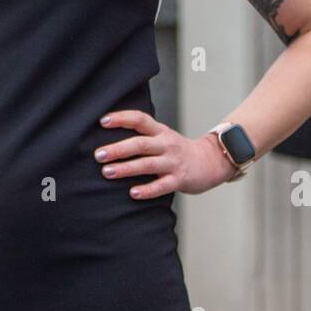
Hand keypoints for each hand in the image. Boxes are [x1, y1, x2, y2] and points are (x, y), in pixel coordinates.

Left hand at [94, 109, 241, 197]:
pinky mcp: (180, 179)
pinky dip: (147, 189)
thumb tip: (109, 140)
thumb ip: (142, 136)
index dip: (121, 118)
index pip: (140, 119)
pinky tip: (133, 192)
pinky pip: (162, 185)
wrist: (212, 161)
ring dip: (126, 168)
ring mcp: (173, 162)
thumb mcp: (163, 136)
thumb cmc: (178, 150)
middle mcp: (166, 144)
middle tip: (99, 155)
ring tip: (107, 172)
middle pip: (141, 144)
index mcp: (160, 131)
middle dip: (118, 149)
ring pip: (148, 164)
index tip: (102, 121)